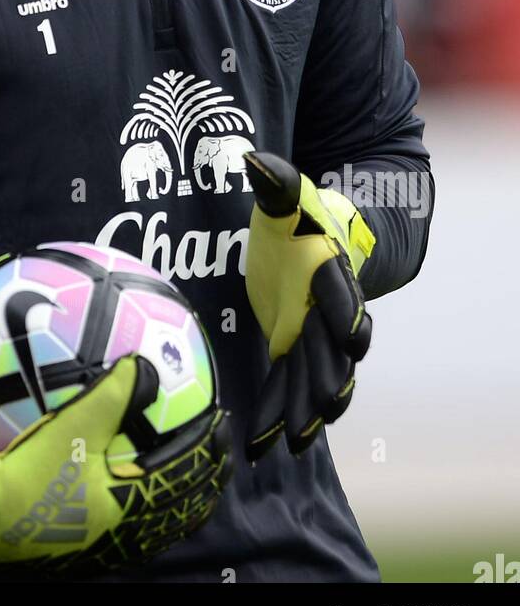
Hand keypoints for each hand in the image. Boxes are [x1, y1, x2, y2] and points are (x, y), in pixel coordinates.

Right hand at [0, 354, 232, 572]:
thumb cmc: (27, 475)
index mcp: (131, 504)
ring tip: (196, 468)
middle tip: (219, 443)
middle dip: (205, 473)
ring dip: (182, 491)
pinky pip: (132, 522)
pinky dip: (148, 502)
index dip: (209, 447)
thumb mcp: (70, 428)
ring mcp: (108, 539)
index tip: (221, 420)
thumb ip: (109, 396)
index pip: (186, 475)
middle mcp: (127, 528)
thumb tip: (141, 363)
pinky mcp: (86, 540)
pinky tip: (137, 483)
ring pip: (161, 516)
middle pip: (182, 502)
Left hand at [242, 151, 375, 461]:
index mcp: (330, 272)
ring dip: (306, 410)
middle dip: (328, 380)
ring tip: (293, 443)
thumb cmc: (299, 216)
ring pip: (315, 379)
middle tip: (321, 410)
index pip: (344, 294)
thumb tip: (252, 158)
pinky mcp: (293, 348)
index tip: (353, 338)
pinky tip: (261, 447)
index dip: (348, 314)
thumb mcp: (287, 196)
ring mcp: (313, 335)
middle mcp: (329, 311)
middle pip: (334, 350)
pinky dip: (277, 415)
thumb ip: (275, 181)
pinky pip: (287, 387)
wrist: (315, 238)